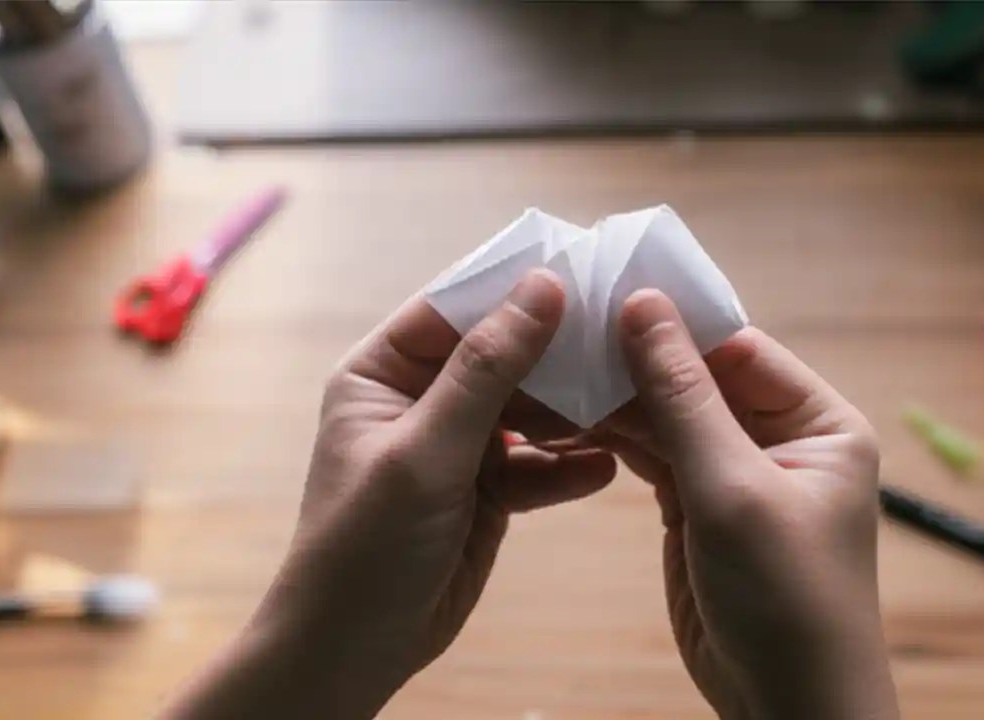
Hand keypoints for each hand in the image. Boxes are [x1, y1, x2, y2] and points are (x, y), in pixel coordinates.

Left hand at [168, 270, 615, 719]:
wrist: (354, 649)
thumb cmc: (365, 544)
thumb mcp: (427, 450)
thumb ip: (487, 370)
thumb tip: (542, 287)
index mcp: (383, 373)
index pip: (454, 307)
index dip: (514, 286)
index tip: (583, 267)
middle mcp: (420, 399)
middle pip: (502, 356)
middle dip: (558, 354)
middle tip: (624, 339)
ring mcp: (456, 445)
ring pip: (528, 410)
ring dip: (573, 412)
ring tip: (629, 402)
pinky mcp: (486, 491)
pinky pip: (536, 465)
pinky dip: (567, 467)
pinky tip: (605, 467)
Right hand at [601, 290, 897, 719]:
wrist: (786, 705)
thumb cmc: (786, 598)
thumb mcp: (733, 489)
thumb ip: (684, 397)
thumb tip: (644, 306)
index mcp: (820, 422)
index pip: (740, 350)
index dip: (676, 323)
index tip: (607, 294)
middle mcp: (782, 439)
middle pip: (699, 377)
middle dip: (638, 360)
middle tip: (566, 328)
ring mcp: (736, 473)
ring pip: (670, 415)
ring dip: (619, 398)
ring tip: (556, 366)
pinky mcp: (698, 506)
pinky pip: (654, 455)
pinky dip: (616, 438)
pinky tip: (571, 415)